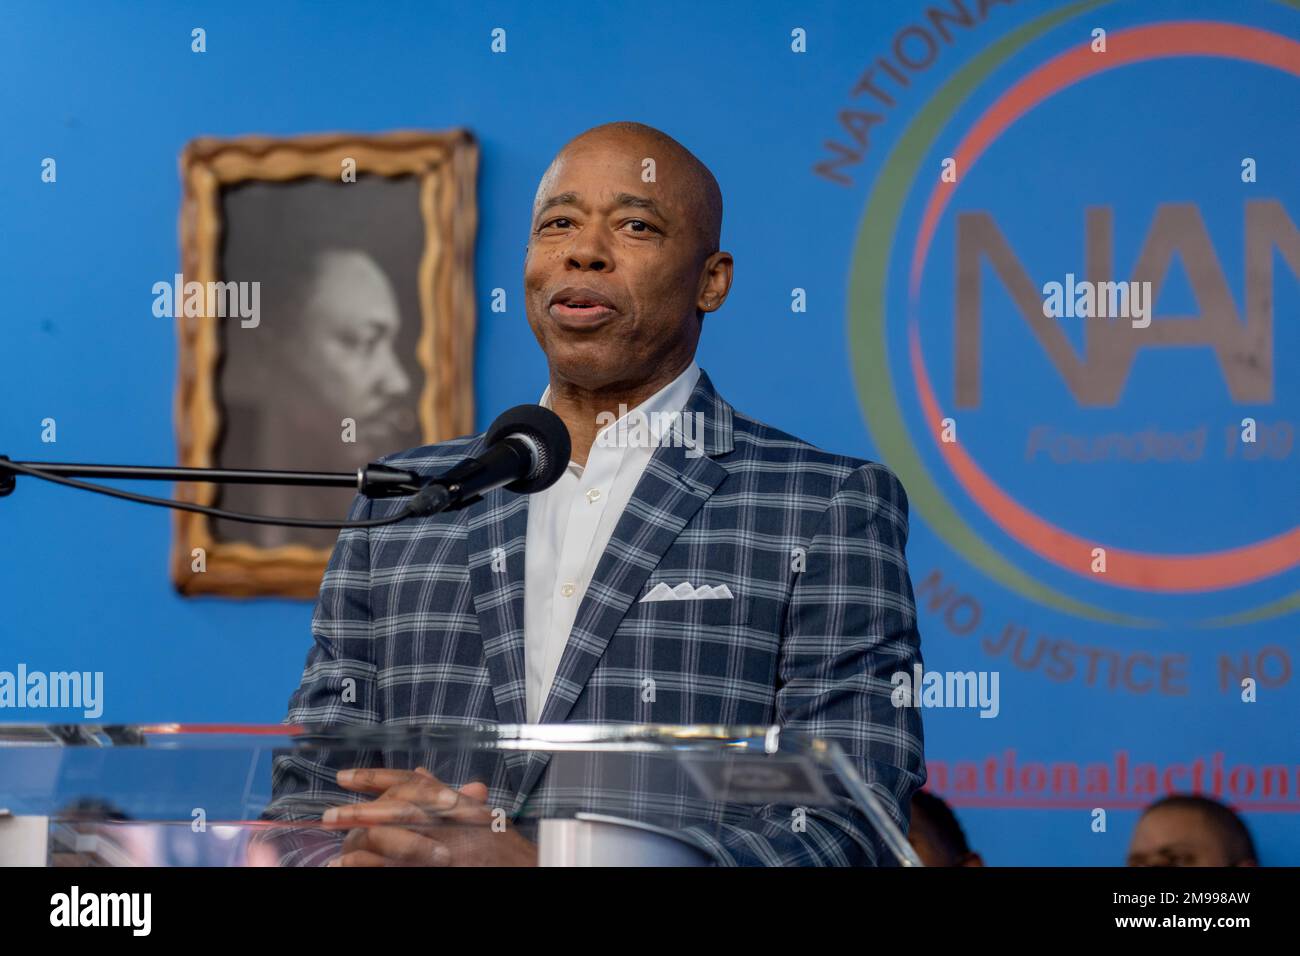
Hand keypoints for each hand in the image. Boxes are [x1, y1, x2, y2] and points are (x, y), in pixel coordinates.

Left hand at [322, 767, 536, 866]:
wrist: (523, 868)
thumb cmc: (501, 846)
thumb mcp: (477, 813)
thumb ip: (446, 792)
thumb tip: (419, 771)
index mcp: (455, 801)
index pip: (412, 783)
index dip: (376, 777)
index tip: (344, 777)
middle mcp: (450, 820)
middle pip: (397, 809)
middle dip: (360, 811)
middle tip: (328, 815)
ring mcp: (445, 848)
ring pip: (394, 842)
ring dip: (360, 847)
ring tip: (335, 852)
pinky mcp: (439, 868)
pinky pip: (398, 868)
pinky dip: (371, 868)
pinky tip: (349, 867)